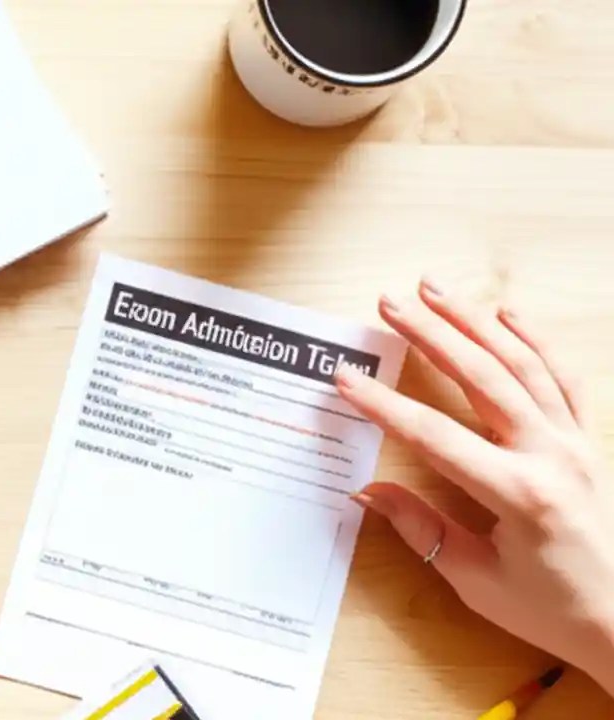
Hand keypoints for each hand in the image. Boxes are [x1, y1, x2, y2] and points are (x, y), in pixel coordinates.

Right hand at [335, 279, 613, 694]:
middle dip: (432, 336)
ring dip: (476, 322)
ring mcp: (574, 443)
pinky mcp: (586, 441)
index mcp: (518, 493)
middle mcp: (550, 455)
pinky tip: (506, 314)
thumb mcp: (474, 578)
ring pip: (522, 364)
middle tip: (390, 305)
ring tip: (435, 290)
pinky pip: (562, 378)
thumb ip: (420, 527)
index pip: (434, 436)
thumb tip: (366, 491)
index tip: (346, 379)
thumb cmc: (549, 610)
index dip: (383, 405)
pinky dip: (535, 340)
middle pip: (482, 378)